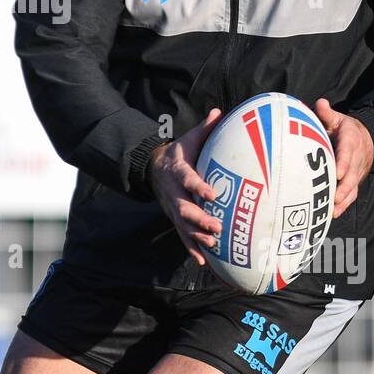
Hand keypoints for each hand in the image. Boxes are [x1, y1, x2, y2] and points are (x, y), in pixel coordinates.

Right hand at [147, 108, 225, 265]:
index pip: (188, 179)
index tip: (213, 194)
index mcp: (178, 171)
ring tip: (214, 244)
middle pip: (184, 209)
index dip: (199, 187)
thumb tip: (220, 112)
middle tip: (217, 227)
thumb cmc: (178, 153)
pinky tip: (204, 261)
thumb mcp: (188, 139)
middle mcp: (173, 193)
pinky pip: (183, 236)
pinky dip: (192, 248)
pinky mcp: (174, 219)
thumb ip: (205, 129)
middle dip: (200, 219)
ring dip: (198, 237)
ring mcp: (172, 208)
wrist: (153, 168)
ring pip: (183, 225)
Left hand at [314, 98, 373, 217]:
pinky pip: (351, 195)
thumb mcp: (339, 119)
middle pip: (352, 175)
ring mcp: (357, 172)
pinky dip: (343, 205)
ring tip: (331, 210)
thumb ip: (327, 113)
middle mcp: (356, 159)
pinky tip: (331, 215)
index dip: (344, 163)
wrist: (368, 141)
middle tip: (333, 197)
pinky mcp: (354, 182)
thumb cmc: (346, 130)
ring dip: (343, 200)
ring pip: (353, 188)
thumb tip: (319, 103)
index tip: (337, 173)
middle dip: (344, 187)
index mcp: (351, 141)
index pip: (348, 153)